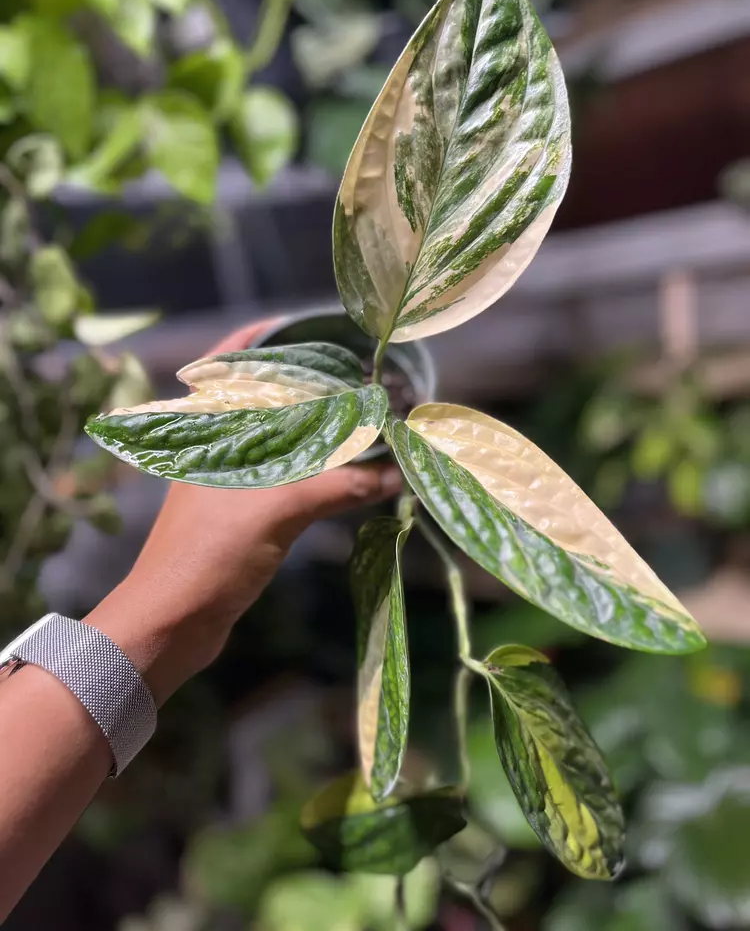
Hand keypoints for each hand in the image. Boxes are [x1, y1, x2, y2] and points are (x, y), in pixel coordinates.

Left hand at [85, 320, 401, 703]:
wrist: (173, 624)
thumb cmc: (209, 554)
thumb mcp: (276, 510)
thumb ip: (337, 484)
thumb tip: (397, 473)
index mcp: (206, 427)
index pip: (228, 360)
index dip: (265, 336)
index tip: (312, 324)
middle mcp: (215, 444)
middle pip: (264, 397)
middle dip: (310, 384)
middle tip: (359, 373)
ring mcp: (230, 479)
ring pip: (280, 439)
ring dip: (319, 429)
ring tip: (366, 412)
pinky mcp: (246, 511)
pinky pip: (290, 475)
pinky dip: (320, 468)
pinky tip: (354, 468)